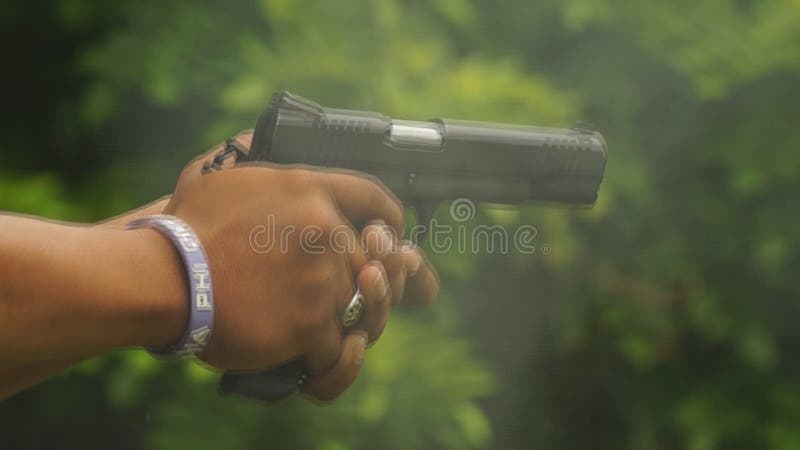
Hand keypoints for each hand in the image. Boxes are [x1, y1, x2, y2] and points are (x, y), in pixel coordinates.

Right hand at [154, 131, 438, 399]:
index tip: (391, 234)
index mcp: (309, 189)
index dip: (391, 218)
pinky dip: (336, 356)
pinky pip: (341, 347)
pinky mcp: (309, 325)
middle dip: (377, 277)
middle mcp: (326, 230)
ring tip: (344, 325)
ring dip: (356, 319)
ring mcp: (322, 280)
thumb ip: (250, 153)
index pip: (375, 196)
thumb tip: (261, 137)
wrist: (162, 277)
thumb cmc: (184, 227)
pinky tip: (330, 353)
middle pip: (380, 258)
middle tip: (362, 290)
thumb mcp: (219, 172)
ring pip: (365, 305)